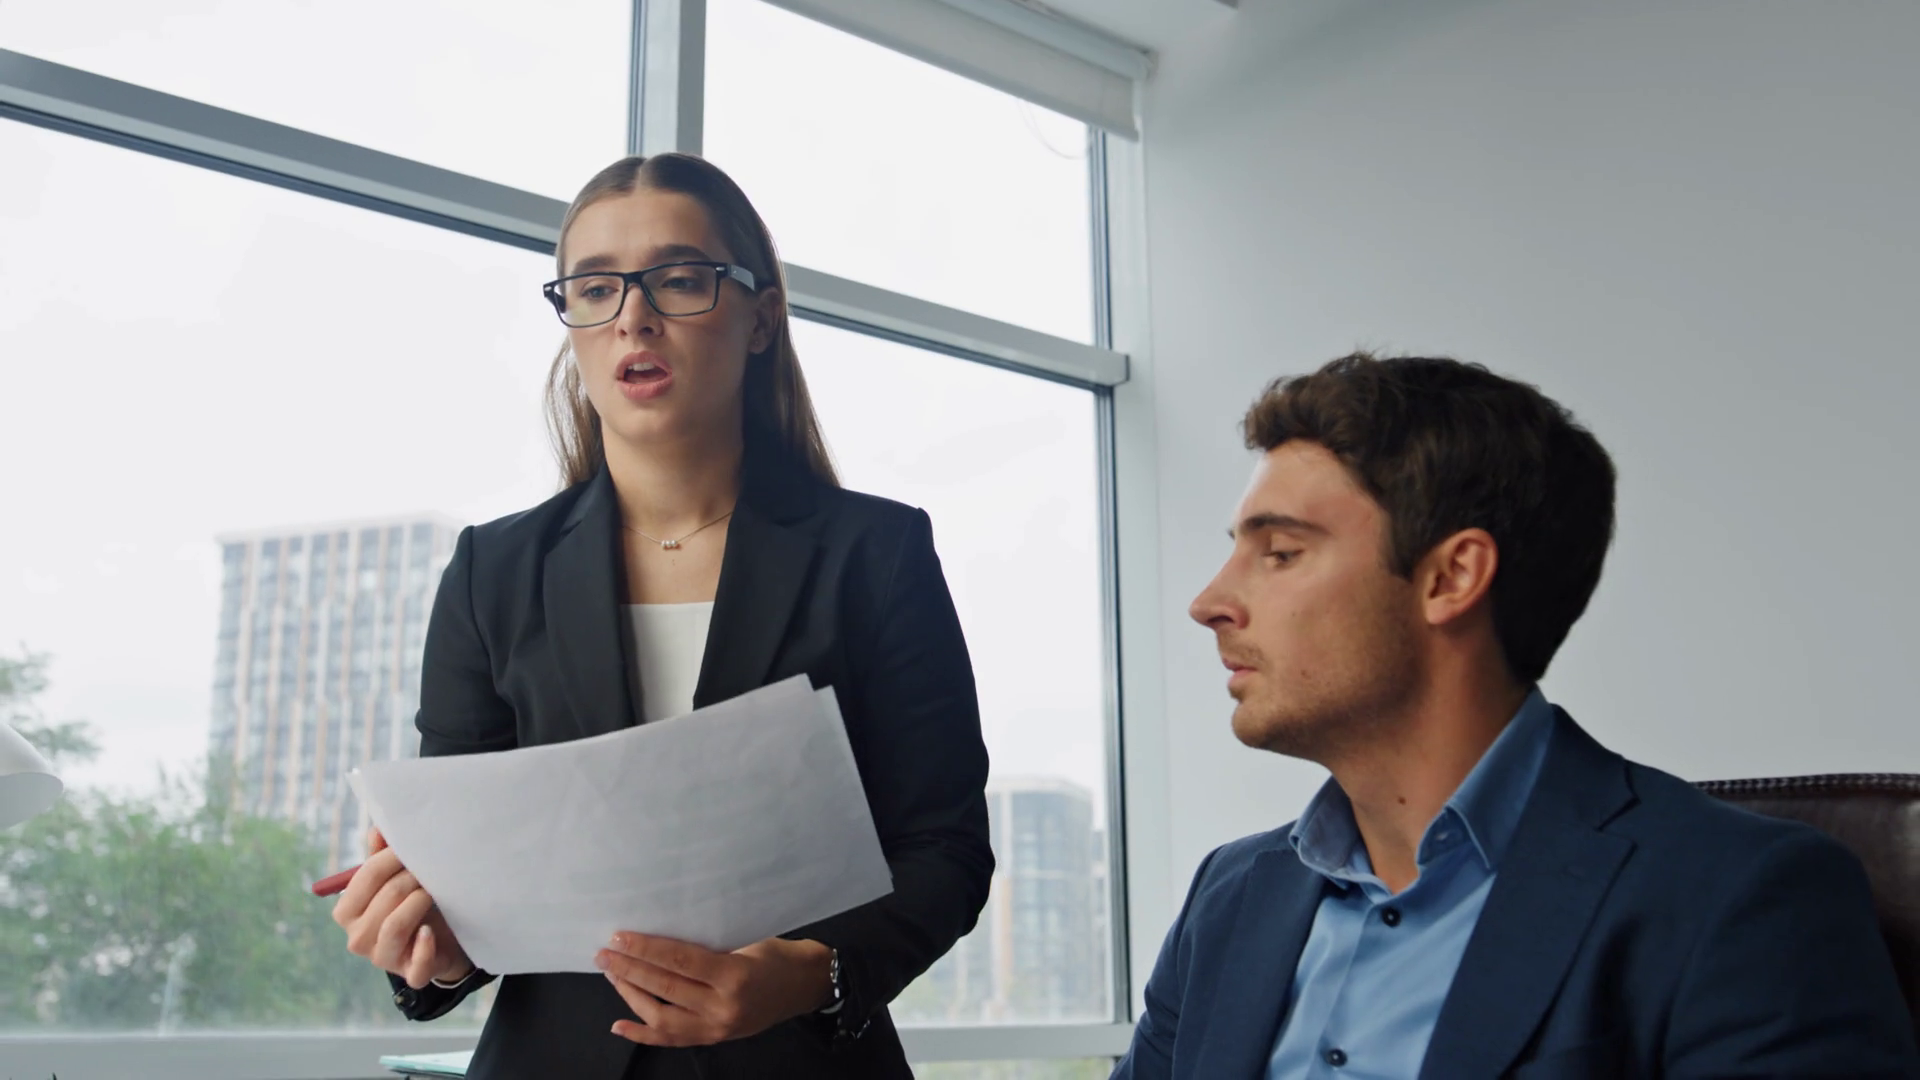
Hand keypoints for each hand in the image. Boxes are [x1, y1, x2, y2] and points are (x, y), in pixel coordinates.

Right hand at [332, 827, 473, 989]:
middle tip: (429, 869)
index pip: (365, 879)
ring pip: (395, 927)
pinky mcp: (412, 975)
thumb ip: (381, 857)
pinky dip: (424, 946)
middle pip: (384, 899)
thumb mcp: (395, 880)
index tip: (412, 849)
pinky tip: (430, 932)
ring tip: (432, 891)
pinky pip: (416, 964)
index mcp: (347, 912)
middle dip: (410, 879)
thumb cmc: (412, 903)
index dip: (391, 859)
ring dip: (418, 903)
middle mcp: (358, 938)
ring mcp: (383, 959)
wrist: (444, 939)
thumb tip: (377, 829)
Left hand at [596, 932, 834, 1046]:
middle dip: (629, 969)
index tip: (618, 937)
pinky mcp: (714, 1039)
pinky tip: (619, 1025)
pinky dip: (642, 1033)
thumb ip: (707, 947)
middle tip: (604, 953)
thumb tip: (658, 939)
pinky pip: (671, 1040)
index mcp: (734, 975)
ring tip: (612, 975)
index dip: (645, 949)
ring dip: (631, 995)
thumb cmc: (778, 955)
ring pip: (661, 1016)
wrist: (805, 985)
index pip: (678, 961)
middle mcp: (723, 1006)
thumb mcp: (746, 941)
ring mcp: (717, 1028)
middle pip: (665, 987)